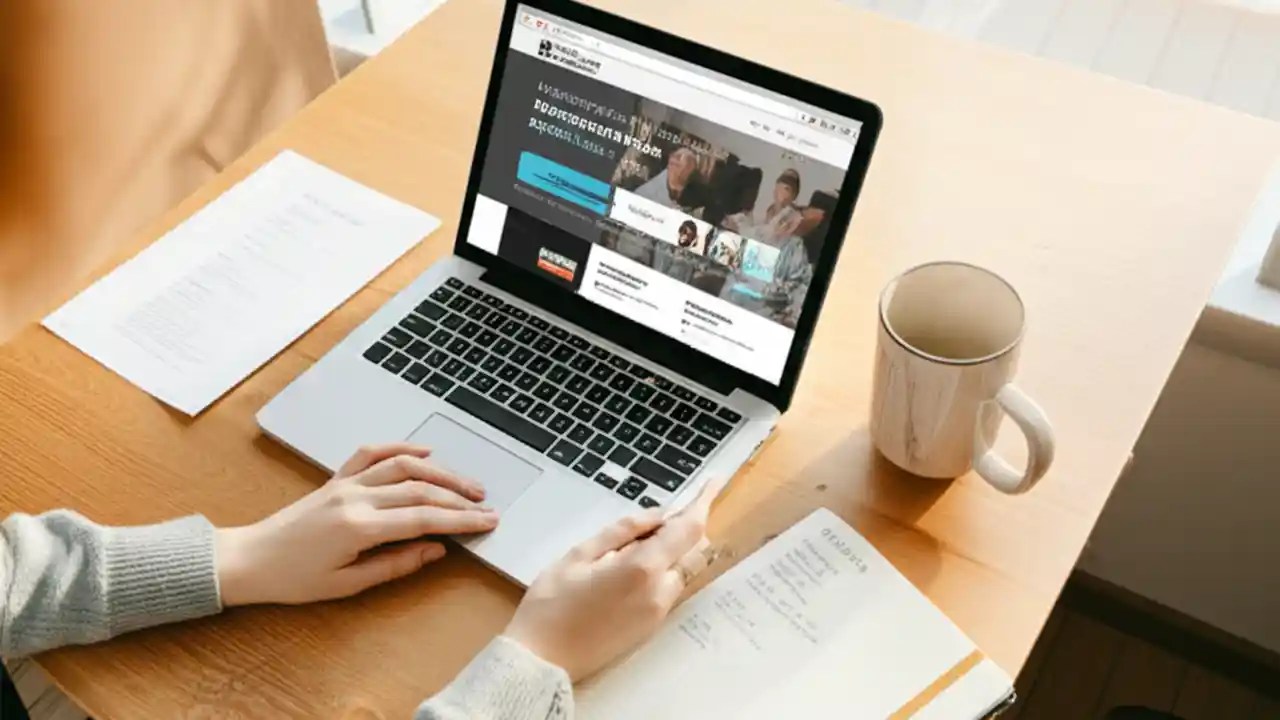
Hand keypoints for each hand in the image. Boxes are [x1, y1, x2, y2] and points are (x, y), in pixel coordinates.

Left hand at [215, 443, 497, 605]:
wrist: (250, 559)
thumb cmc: (293, 579)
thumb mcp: (347, 584)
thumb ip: (396, 564)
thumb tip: (436, 550)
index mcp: (359, 527)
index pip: (424, 518)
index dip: (461, 520)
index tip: (487, 522)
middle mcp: (355, 497)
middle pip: (421, 490)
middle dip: (459, 498)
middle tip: (488, 506)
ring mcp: (346, 483)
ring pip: (403, 466)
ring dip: (440, 473)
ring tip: (467, 484)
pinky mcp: (337, 478)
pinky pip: (373, 454)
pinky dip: (401, 449)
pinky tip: (425, 453)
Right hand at [504, 484, 718, 680]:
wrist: (543, 662)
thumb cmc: (551, 604)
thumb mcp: (579, 555)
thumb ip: (622, 530)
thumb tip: (657, 515)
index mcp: (642, 569)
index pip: (689, 529)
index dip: (702, 503)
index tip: (711, 484)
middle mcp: (659, 592)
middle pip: (694, 551)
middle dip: (686, 528)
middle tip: (655, 518)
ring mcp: (658, 614)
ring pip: (683, 571)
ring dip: (672, 552)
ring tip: (628, 548)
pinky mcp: (652, 629)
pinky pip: (669, 590)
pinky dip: (662, 572)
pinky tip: (627, 572)